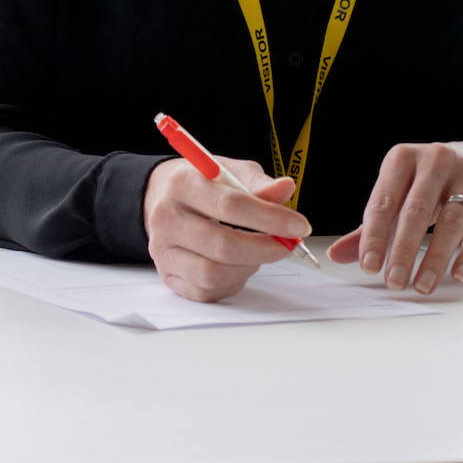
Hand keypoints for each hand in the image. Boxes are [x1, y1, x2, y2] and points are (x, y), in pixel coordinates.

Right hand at [142, 155, 310, 302]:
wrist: (165, 198)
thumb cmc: (204, 184)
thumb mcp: (231, 171)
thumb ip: (258, 183)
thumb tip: (286, 188)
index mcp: (183, 184)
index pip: (231, 205)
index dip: (271, 218)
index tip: (299, 225)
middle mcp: (167, 218)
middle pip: (222, 245)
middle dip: (265, 249)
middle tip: (288, 245)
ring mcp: (163, 251)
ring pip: (214, 273)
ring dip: (249, 266)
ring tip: (259, 251)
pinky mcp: (168, 276)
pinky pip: (207, 290)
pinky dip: (233, 281)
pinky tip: (240, 264)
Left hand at [328, 140, 462, 294]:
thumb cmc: (429, 182)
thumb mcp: (397, 193)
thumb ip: (370, 226)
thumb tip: (336, 255)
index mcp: (403, 159)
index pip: (384, 201)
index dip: (375, 236)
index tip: (369, 267)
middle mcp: (435, 160)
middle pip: (417, 210)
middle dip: (403, 249)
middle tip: (394, 281)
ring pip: (452, 220)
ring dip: (435, 257)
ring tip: (422, 285)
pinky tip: (458, 273)